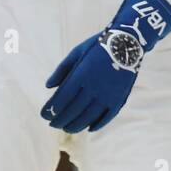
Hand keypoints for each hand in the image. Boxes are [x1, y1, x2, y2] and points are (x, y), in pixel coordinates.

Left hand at [41, 0, 170, 132]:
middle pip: (73, 111)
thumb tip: (48, 86)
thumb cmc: (97, 46)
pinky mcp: (119, 99)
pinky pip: (106, 118)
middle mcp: (93, 88)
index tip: (44, 115)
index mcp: (81, 75)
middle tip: (52, 124)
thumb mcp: (76, 53)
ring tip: (66, 128)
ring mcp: (107, 95)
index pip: (62, 99)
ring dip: (75, 125)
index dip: (51, 109)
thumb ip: (61, 71)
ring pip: (88, 118)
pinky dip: (97, 125)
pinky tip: (88, 128)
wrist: (126, 42)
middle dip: (60, 120)